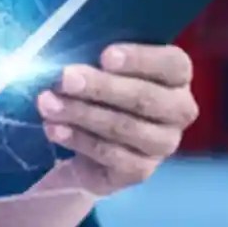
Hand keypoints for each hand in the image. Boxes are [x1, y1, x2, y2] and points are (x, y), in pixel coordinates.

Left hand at [36, 44, 197, 195]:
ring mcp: (164, 144)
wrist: (92, 144)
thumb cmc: (104, 93)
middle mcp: (180, 110)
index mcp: (178, 76)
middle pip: (145, 98)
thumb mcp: (106, 69)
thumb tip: (74, 62)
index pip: (172, 64)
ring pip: (124, 127)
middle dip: (101, 87)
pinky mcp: (142, 170)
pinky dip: (78, 139)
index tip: (105, 56)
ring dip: (81, 113)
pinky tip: (55, 129)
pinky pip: (109, 154)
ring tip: (48, 103)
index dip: (140, 59)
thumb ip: (100, 61)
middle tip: (66, 78)